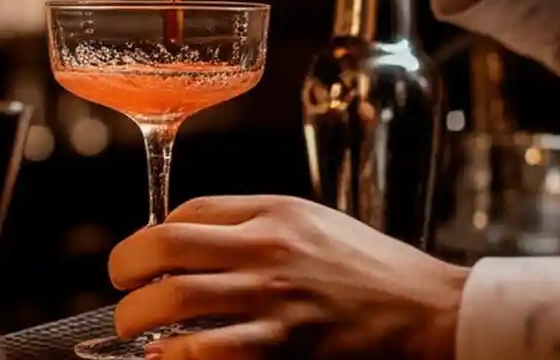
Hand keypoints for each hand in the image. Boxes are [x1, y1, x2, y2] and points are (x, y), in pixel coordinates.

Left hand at [109, 195, 467, 359]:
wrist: (434, 316)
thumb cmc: (375, 272)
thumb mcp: (315, 224)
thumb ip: (255, 225)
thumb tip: (188, 237)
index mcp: (275, 214)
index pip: (184, 215)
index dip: (149, 238)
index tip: (140, 260)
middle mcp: (267, 251)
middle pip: (162, 251)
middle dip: (126, 277)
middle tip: (125, 297)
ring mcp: (272, 304)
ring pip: (170, 303)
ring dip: (138, 321)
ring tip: (139, 335)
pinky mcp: (279, 352)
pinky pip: (202, 353)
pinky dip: (175, 358)